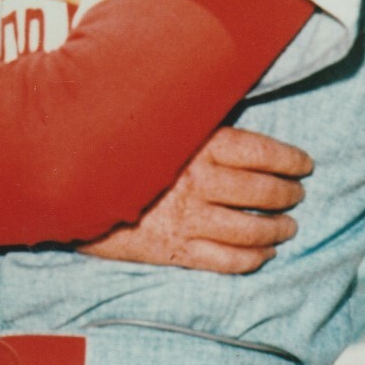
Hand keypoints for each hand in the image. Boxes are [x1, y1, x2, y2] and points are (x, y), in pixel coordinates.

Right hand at [80, 126, 311, 273]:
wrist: (61, 183)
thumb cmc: (108, 146)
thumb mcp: (150, 121)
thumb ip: (188, 117)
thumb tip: (216, 104)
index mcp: (195, 145)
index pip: (262, 153)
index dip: (290, 160)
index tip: (303, 164)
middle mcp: (197, 182)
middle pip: (263, 193)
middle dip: (287, 195)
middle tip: (296, 195)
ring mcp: (186, 219)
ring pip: (251, 229)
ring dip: (277, 229)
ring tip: (286, 228)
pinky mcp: (174, 250)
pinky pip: (227, 260)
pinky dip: (253, 259)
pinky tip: (263, 254)